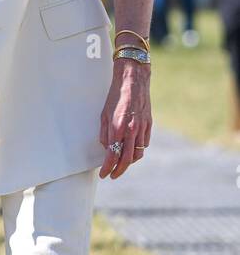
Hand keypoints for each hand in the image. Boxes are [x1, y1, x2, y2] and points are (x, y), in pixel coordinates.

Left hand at [99, 60, 150, 178]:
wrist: (133, 79)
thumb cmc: (115, 95)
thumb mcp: (104, 114)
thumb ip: (105, 133)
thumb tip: (107, 148)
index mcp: (117, 128)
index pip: (113, 155)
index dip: (108, 168)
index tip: (104, 174)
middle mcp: (131, 130)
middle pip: (127, 159)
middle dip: (119, 170)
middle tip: (112, 175)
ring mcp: (142, 128)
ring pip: (138, 154)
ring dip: (129, 162)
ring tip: (121, 164)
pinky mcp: (149, 124)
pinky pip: (144, 144)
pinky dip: (138, 150)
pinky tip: (132, 150)